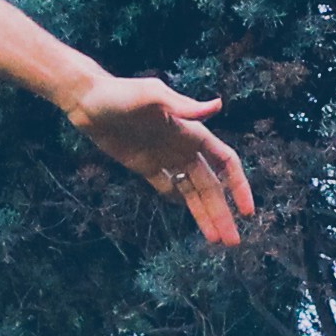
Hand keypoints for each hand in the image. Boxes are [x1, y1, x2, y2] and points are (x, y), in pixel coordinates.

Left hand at [67, 75, 254, 247]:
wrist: (88, 101)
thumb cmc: (120, 94)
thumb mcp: (152, 96)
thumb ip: (183, 106)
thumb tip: (218, 105)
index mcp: (192, 132)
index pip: (225, 162)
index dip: (239, 186)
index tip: (247, 211)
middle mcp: (183, 147)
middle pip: (211, 186)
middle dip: (222, 213)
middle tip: (232, 242)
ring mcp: (165, 158)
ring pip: (191, 192)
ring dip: (204, 215)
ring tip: (216, 241)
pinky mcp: (145, 166)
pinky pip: (167, 187)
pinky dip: (178, 201)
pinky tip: (189, 218)